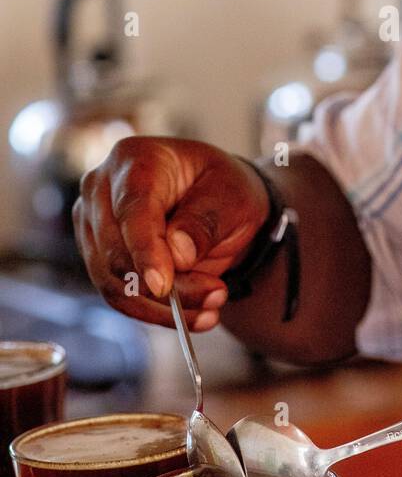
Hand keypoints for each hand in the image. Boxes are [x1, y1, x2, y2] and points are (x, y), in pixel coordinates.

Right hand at [73, 137, 270, 330]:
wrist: (216, 202)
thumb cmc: (222, 188)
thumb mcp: (232, 196)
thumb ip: (205, 222)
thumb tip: (177, 255)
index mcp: (136, 159)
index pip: (132, 210)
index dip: (146, 250)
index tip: (164, 284)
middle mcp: (102, 189)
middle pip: (118, 252)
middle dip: (168, 286)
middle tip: (217, 295)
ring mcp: (93, 224)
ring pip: (115, 282)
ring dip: (164, 307)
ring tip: (212, 307)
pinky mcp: (97, 256)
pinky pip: (119, 296)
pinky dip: (156, 313)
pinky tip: (194, 317)